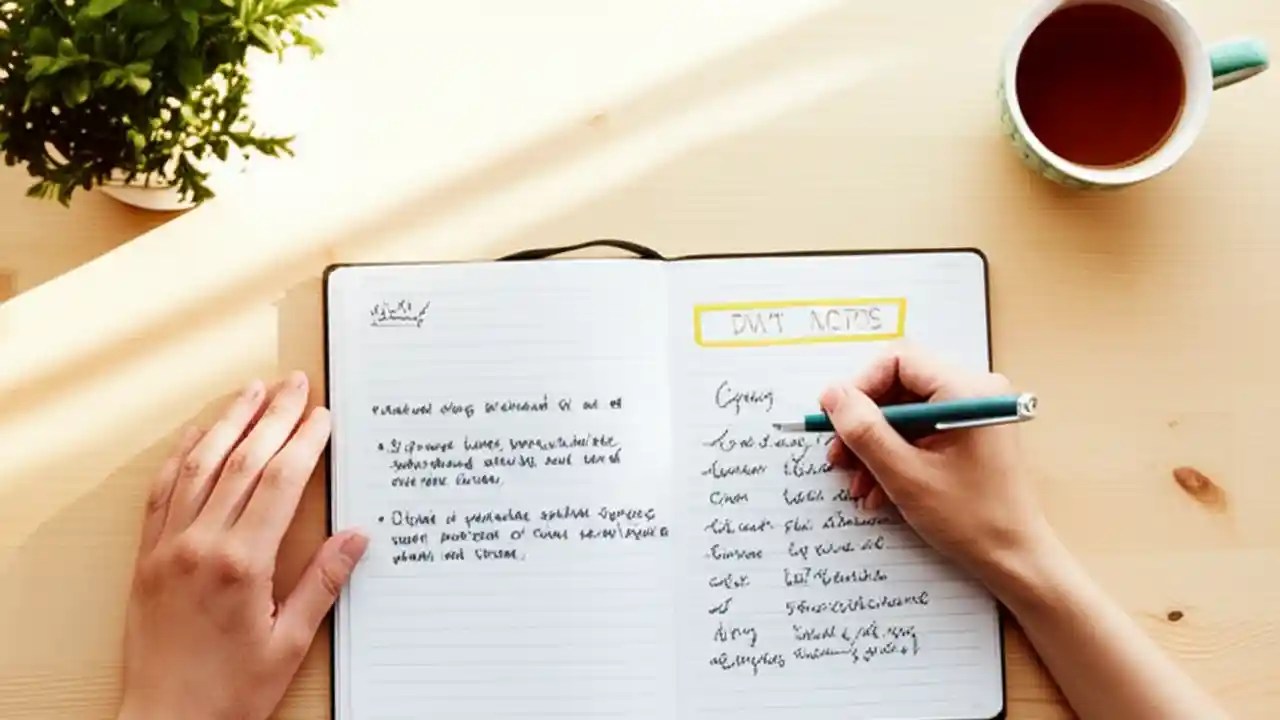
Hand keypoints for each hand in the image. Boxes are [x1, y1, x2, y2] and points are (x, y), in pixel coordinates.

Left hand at [118, 372, 367, 719]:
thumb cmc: (230, 692)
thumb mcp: (290, 643)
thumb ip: (324, 583)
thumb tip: (358, 536)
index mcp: (241, 564)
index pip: (279, 482)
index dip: (305, 442)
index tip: (323, 416)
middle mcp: (200, 544)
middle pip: (242, 461)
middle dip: (273, 416)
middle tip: (295, 384)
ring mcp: (169, 546)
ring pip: (199, 466)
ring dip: (228, 422)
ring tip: (251, 391)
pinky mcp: (147, 556)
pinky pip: (163, 491)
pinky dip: (181, 455)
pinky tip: (196, 433)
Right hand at [821, 344, 1051, 584]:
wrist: (1014, 558)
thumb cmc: (972, 519)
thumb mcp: (905, 475)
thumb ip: (864, 430)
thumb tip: (833, 394)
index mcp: (967, 390)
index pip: (899, 359)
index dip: (859, 386)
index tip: (835, 417)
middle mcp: (974, 391)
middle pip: (899, 385)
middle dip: (864, 422)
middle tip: (840, 455)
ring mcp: (972, 411)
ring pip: (904, 410)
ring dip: (875, 444)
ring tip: (858, 480)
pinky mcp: (968, 431)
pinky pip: (919, 429)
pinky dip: (894, 453)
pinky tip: (880, 487)